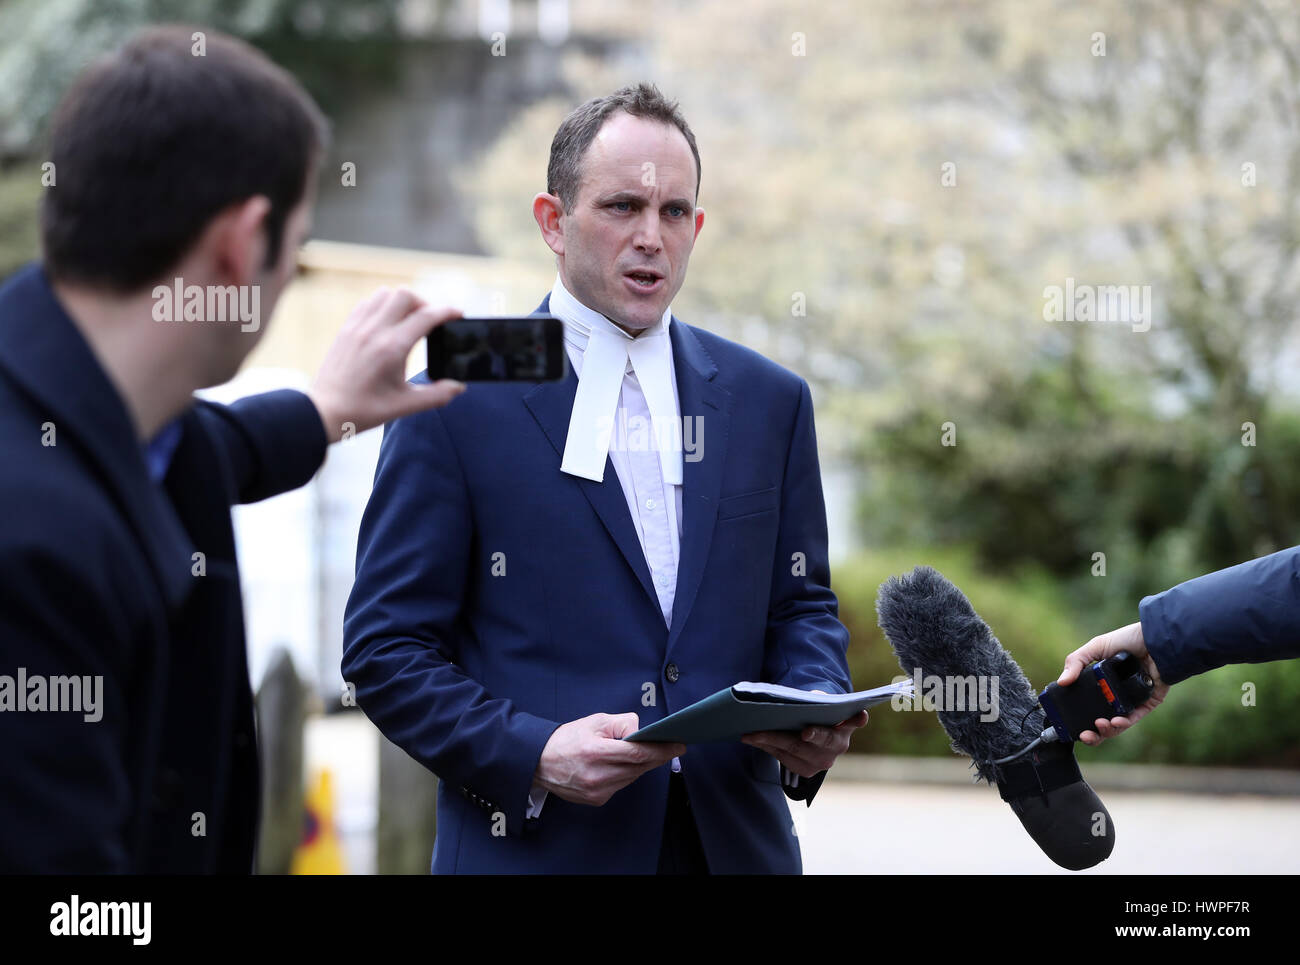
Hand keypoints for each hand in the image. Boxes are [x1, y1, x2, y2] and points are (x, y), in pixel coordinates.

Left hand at [307, 286, 466, 442]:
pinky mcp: (346, 328)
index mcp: (392, 348)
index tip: (458, 314)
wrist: (326, 411)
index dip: (447, 312)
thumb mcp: (406, 405)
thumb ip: (437, 395)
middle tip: (430, 321)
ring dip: (402, 302)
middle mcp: (374, 331)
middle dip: (424, 303)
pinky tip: (388, 323)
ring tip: (408, 321)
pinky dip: (383, 305)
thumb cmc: (365, 410)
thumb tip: (458, 386)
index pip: (426, 316)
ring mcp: (358, 326)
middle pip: (406, 295)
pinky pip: (368, 302)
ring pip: (386, 293)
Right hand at [534, 713, 684, 806]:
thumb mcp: (594, 721)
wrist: (539, 762)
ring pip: (632, 777)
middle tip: (670, 746)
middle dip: (657, 756)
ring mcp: (597, 791)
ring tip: (644, 753)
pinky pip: (621, 786)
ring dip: (641, 766)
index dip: (662, 749)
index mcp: (595, 752)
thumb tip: (642, 732)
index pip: (638, 753)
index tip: (678, 745)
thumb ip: (622, 723)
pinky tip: (621, 766)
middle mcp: (597, 775)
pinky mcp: (596, 800)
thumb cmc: (567, 739)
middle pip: (639, 767)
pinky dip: (626, 775)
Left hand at [740, 691, 867, 778]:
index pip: (853, 722)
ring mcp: (822, 762)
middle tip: (787, 731)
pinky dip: (767, 747)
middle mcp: (838, 747)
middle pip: (818, 740)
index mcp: (847, 726)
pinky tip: (752, 739)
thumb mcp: (821, 703)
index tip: (859, 715)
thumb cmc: (817, 712)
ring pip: (794, 751)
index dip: (856, 719)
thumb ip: (819, 699)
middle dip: (800, 735)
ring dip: (771, 740)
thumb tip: (814, 697)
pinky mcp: (806, 771)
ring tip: (751, 733)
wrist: (815, 733)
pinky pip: (784, 758)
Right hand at [1057, 621, 1169, 745]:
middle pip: (1101, 721)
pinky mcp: (1147, 703)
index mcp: (1101, 683)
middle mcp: (1115, 694)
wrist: (1155, 640)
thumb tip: (1062, 682)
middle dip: (1093, 733)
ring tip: (1100, 725)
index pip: (1088, 705)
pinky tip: (1116, 722)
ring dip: (1107, 730)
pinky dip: (1124, 723)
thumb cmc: (1127, 639)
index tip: (1069, 723)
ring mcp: (1130, 700)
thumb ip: (1076, 662)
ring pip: (1117, 724)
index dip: (1078, 717)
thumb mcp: (1096, 647)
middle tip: (1085, 735)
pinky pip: (1133, 718)